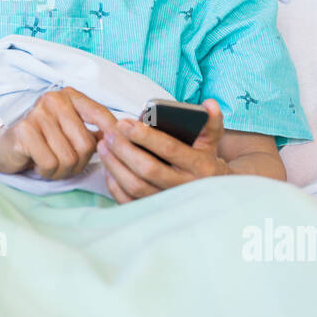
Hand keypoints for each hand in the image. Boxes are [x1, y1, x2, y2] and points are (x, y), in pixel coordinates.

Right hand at [0, 87, 119, 179]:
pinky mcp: (24, 131)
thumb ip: (93, 131)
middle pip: (87, 144)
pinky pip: (50, 163)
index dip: (113, 134)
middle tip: (65, 164)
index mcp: (69, 96)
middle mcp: (54, 100)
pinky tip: (38, 165)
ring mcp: (38, 114)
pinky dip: (47, 172)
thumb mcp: (69, 131)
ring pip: (69, 158)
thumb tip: (123, 137)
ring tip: (50, 164)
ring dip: (62, 170)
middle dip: (79, 163)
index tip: (119, 150)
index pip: (101, 114)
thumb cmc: (41, 142)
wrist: (2, 147)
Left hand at [98, 98, 229, 202]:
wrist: (213, 196)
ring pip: (135, 186)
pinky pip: (129, 202)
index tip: (124, 122)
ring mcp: (168, 203)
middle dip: (124, 149)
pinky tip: (108, 169)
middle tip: (109, 133)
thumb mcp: (212, 141)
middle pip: (147, 168)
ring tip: (103, 146)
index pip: (169, 148)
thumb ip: (211, 121)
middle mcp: (185, 187)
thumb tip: (209, 103)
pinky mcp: (155, 213)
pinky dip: (115, 186)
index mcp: (200, 166)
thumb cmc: (205, 161)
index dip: (145, 135)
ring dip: (115, 165)